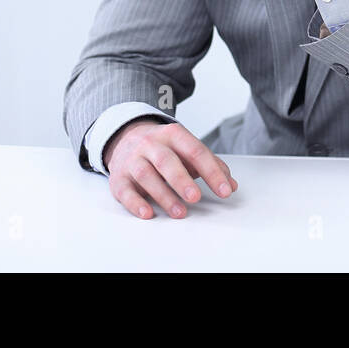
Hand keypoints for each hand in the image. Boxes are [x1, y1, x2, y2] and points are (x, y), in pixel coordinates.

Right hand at [103, 119, 237, 219]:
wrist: (125, 138)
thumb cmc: (164, 148)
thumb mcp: (187, 149)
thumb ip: (210, 165)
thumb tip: (230, 185)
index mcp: (173, 134)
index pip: (195, 151)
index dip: (211, 171)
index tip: (225, 190)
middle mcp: (151, 144)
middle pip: (166, 160)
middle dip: (182, 180)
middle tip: (196, 197)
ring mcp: (132, 160)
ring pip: (146, 175)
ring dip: (163, 195)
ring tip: (180, 212)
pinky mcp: (118, 177)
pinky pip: (125, 190)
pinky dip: (136, 203)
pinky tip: (148, 213)